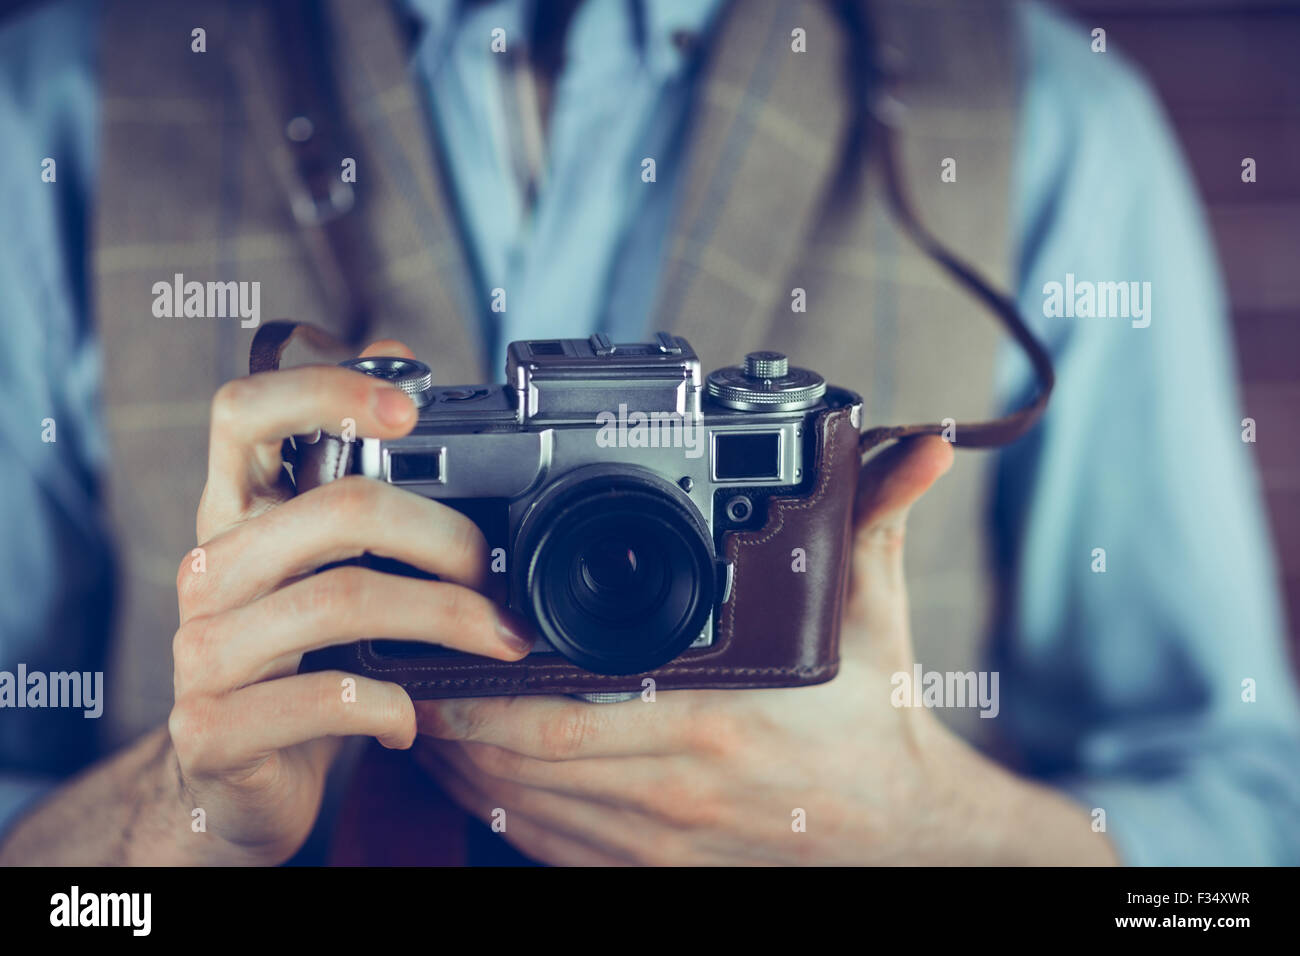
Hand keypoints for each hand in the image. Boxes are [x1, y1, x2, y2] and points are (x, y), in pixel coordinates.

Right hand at [166, 340, 532, 864]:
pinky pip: (326, 698)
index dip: (323, 388)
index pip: (246, 411)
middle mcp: (209, 568)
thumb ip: (354, 469)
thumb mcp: (324, 558)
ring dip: (443, 618)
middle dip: (440, 534)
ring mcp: (201, 649)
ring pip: (341, 600)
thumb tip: (395, 357)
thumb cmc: (298, 657)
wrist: (240, 779)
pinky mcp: (213, 727)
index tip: (410, 408)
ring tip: (496, 638)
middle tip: (491, 570)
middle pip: (333, 508)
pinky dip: (391, 703)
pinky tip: (412, 715)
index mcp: (236, 513)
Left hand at [414, 436, 1118, 864]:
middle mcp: (678, 788)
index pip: (558, 712)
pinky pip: (545, 844)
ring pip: (518, 806)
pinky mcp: (651, 870)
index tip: (443, 636)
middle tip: (409, 661)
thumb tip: (916, 443)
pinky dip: (495, 805)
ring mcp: (659, 840)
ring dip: (459, 758)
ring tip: (425, 705)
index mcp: (719, 717)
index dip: (480, 684)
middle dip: (448, 714)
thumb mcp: (878, 610)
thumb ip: (878, 517)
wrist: (902, 831)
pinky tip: (474, 766)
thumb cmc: (876, 719)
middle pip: (517, 760)